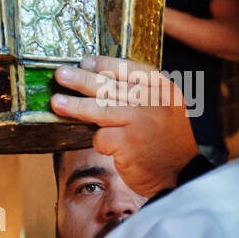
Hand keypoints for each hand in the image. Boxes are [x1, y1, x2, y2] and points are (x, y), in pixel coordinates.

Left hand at [51, 56, 199, 197]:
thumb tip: (99, 82)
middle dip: (81, 79)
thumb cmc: (168, 143)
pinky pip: (101, 136)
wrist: (182, 175)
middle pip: (109, 86)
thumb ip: (141, 95)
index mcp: (163, 89)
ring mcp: (139, 120)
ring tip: (56, 102)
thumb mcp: (165, 110)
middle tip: (61, 74)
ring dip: (74, 105)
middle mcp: (152, 100)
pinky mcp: (127, 141)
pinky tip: (108, 148)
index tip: (86, 62)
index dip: (104, 65)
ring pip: (99, 108)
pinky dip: (100, 142)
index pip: (129, 68)